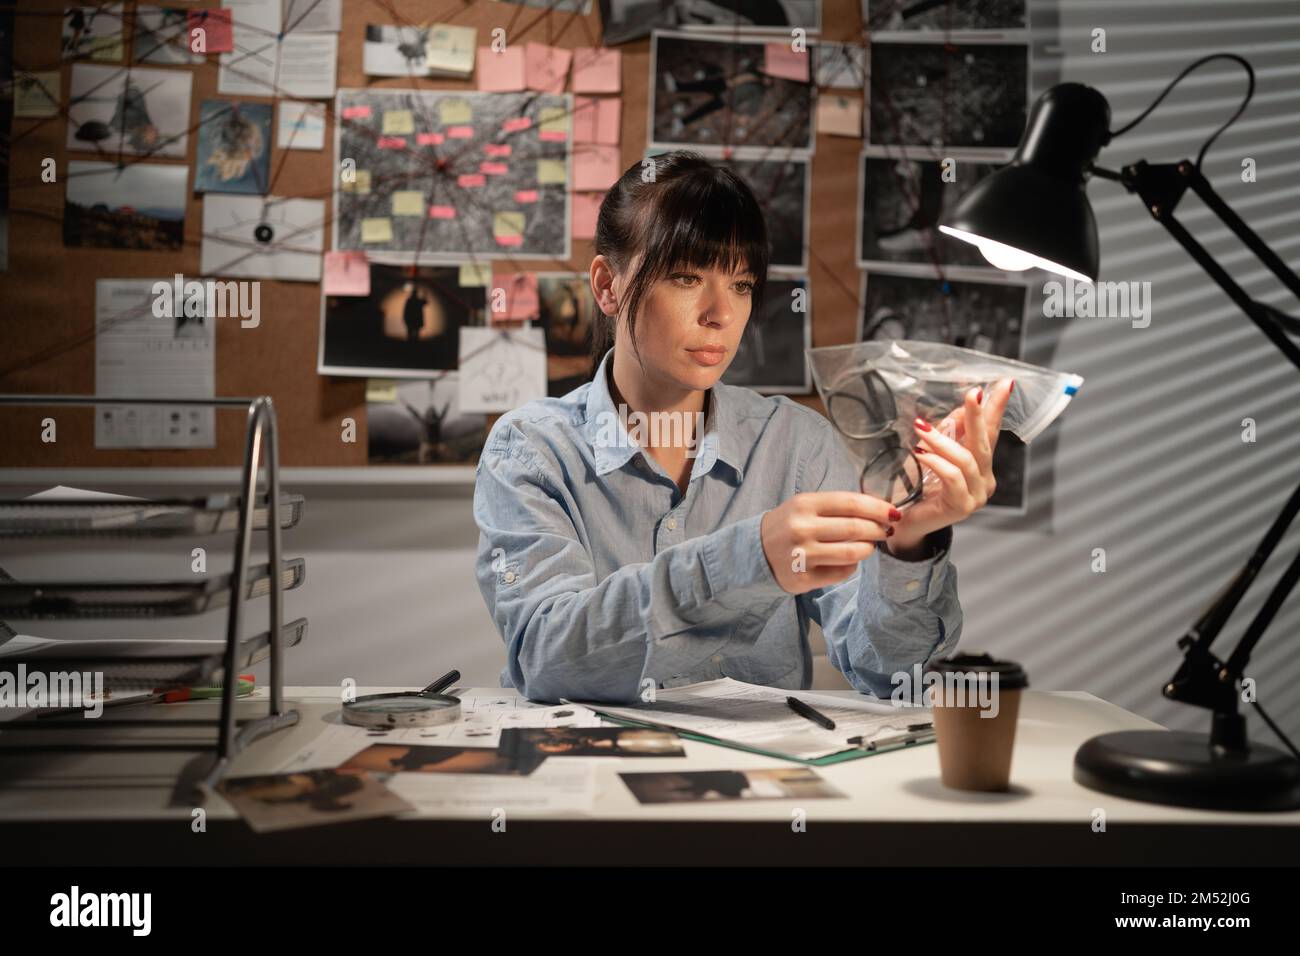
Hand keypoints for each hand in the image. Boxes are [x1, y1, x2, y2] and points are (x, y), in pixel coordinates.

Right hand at [761, 491, 897, 593]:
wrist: (755, 551)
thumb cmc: (788, 524)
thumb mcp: (805, 506)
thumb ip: (837, 507)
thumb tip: (879, 511)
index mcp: (804, 505)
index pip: (850, 503)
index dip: (877, 508)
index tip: (893, 512)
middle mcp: (802, 529)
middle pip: (855, 528)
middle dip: (878, 529)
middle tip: (886, 531)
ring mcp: (801, 556)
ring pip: (852, 553)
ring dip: (868, 549)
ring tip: (869, 546)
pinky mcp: (802, 579)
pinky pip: (841, 573)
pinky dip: (852, 567)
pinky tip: (849, 561)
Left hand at [889, 378, 1013, 553]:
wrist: (906, 524)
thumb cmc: (919, 488)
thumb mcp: (935, 453)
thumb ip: (950, 432)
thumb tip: (961, 406)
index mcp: (982, 466)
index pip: (992, 432)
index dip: (997, 408)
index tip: (1005, 383)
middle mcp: (985, 480)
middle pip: (984, 442)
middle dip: (978, 415)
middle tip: (972, 393)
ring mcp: (977, 495)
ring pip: (966, 459)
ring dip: (942, 440)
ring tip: (920, 427)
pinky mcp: (962, 507)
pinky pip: (952, 477)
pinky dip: (936, 462)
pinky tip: (920, 454)